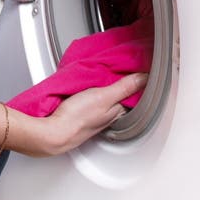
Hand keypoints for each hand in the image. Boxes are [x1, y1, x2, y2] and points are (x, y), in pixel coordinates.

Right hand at [29, 73, 147, 155]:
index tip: (137, 66)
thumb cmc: (77, 117)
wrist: (54, 132)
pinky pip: (94, 100)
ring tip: (107, 72)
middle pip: (120, 96)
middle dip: (122, 83)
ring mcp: (96, 116)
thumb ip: (123, 88)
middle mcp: (109, 116)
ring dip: (107, 87)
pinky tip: (90, 87)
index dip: (136, 80)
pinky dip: (95, 92)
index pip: (133, 94)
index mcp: (117, 111)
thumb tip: (144, 78)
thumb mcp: (103, 97)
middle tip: (122, 67)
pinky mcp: (83, 115)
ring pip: (107, 98)